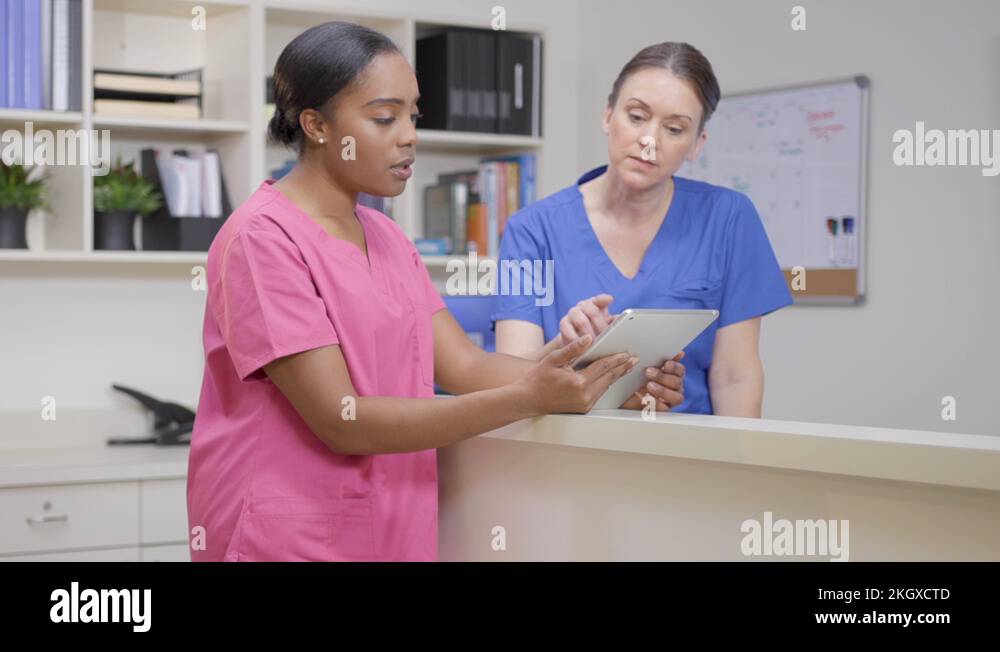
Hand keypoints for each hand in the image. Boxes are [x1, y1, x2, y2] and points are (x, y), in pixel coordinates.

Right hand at [519, 334, 638, 414]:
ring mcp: (585, 404)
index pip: (603, 368)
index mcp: (578, 382)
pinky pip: (600, 393)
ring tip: (627, 367)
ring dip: (617, 376)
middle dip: (622, 367)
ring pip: (606, 386)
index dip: (616, 359)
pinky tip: (612, 377)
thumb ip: (572, 348)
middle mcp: (584, 395)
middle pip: (609, 378)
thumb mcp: (553, 359)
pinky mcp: (584, 408)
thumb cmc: (539, 378)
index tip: (626, 353)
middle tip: (634, 359)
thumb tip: (588, 338)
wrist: (529, 398)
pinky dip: (607, 383)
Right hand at [556, 294, 616, 344]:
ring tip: (595, 344)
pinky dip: (577, 340)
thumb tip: (618, 319)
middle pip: (593, 312)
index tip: (610, 300)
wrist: (575, 340)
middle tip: (605, 339)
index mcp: (594, 304)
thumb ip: (611, 322)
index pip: (599, 299)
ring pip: (582, 322)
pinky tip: (582, 347)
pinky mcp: (563, 323)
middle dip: (600, 327)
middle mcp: (582, 306)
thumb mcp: (603, 326)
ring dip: (589, 334)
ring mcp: (572, 313)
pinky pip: (569, 331)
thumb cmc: (593, 331)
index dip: (603, 299)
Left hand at [620, 351, 685, 411]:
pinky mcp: (664, 411)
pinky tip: (645, 397)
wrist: (629, 397)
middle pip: (677, 383)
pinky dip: (655, 402)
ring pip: (676, 397)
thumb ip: (661, 360)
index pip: (680, 370)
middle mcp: (676, 388)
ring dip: (662, 391)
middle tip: (648, 372)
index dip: (674, 367)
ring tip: (649, 386)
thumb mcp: (648, 367)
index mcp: (675, 375)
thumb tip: (679, 353)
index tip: (665, 364)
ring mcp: (671, 400)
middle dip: (663, 377)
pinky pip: (664, 409)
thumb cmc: (641, 380)